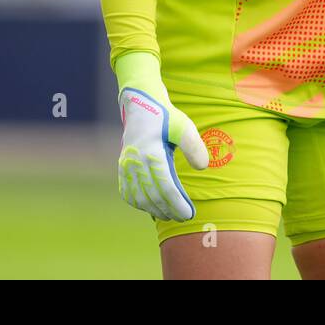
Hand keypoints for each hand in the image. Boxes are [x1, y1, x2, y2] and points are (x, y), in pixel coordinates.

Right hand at [116, 53, 208, 218]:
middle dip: (169, 210)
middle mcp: (135, 161)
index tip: (189, 214)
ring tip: (171, 215)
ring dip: (154, 210)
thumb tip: (202, 167)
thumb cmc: (166, 117)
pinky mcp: (122, 167)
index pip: (165, 186)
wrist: (141, 106)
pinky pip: (127, 193)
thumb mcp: (184, 126)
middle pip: (152, 196)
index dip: (177, 203)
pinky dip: (139, 204)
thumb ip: (194, 145)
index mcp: (151, 152)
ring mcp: (126, 165)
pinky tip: (152, 208)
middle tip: (184, 218)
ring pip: (139, 197)